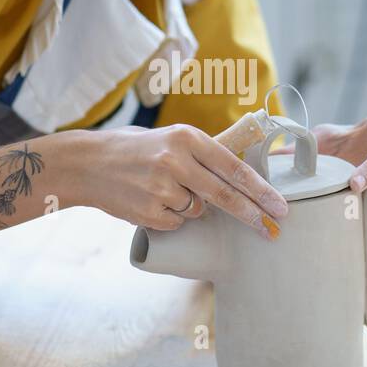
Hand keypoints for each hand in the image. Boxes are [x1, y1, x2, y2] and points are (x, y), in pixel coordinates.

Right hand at [75, 125, 288, 237]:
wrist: (87, 163)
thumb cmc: (135, 149)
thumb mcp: (171, 138)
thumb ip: (203, 154)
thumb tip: (243, 175)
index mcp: (186, 137)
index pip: (233, 168)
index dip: (260, 190)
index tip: (280, 206)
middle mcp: (176, 161)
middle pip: (225, 196)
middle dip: (253, 215)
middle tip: (273, 229)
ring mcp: (161, 188)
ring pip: (198, 210)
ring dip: (191, 206)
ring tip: (162, 188)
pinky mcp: (148, 212)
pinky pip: (176, 222)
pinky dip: (170, 217)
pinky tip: (150, 200)